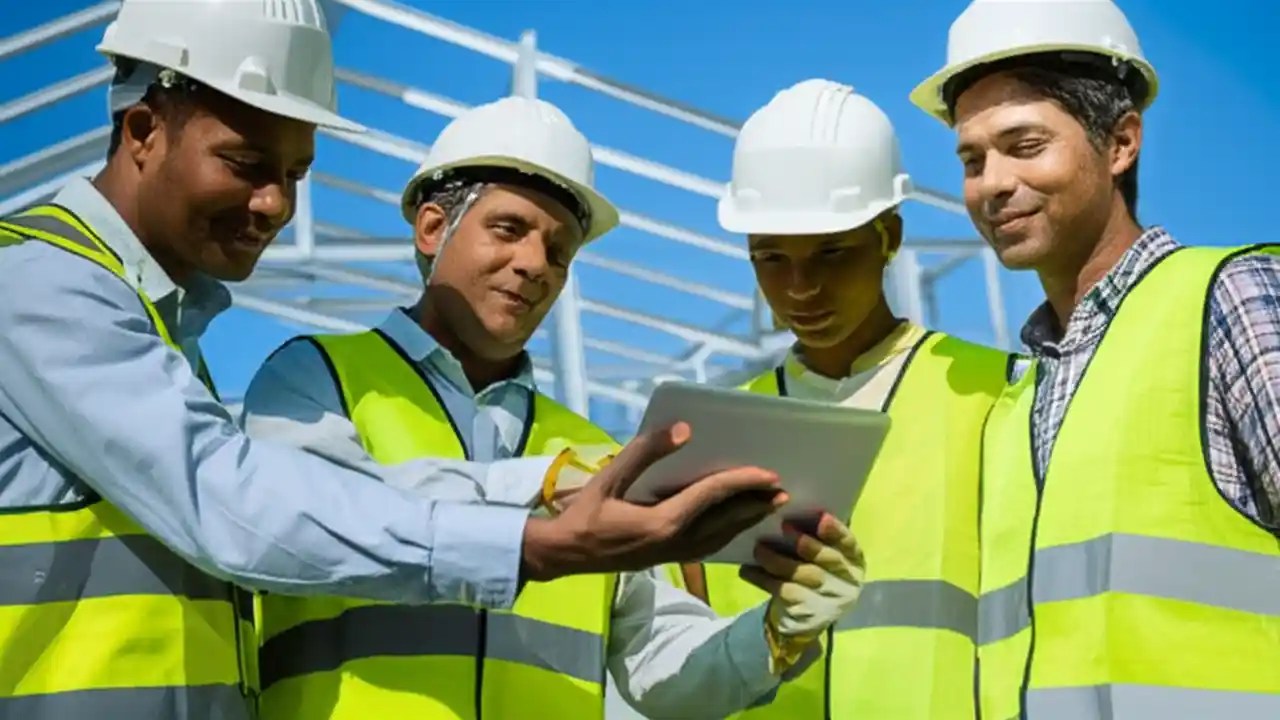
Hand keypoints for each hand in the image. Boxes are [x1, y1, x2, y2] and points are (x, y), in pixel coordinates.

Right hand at [521, 422, 788, 580]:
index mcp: (662, 523)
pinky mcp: (666, 559)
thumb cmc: (583, 513)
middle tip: (782, 491)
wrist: (563, 554)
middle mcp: (674, 543)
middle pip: (725, 522)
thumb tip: (684, 430)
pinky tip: (734, 526)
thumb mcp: (610, 476)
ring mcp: (671, 555)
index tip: (768, 474)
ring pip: (720, 538)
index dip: (741, 483)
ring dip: (745, 521)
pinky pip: (707, 547)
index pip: (711, 498)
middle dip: (755, 505)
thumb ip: (646, 452)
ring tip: (767, 506)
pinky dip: (727, 534)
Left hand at [739, 512, 864, 669]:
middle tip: (784, 526)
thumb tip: (787, 507)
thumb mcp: (818, 555)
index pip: (848, 543)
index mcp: (853, 561)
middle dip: (806, 542)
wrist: (803, 620)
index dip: (836, 530)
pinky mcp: (807, 613)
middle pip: (828, 559)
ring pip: (804, 575)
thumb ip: (813, 536)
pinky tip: (748, 570)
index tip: (820, 517)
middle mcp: (848, 581)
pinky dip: (763, 579)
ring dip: (778, 559)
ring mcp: (829, 600)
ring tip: (758, 549)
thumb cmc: (810, 574)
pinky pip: (784, 591)